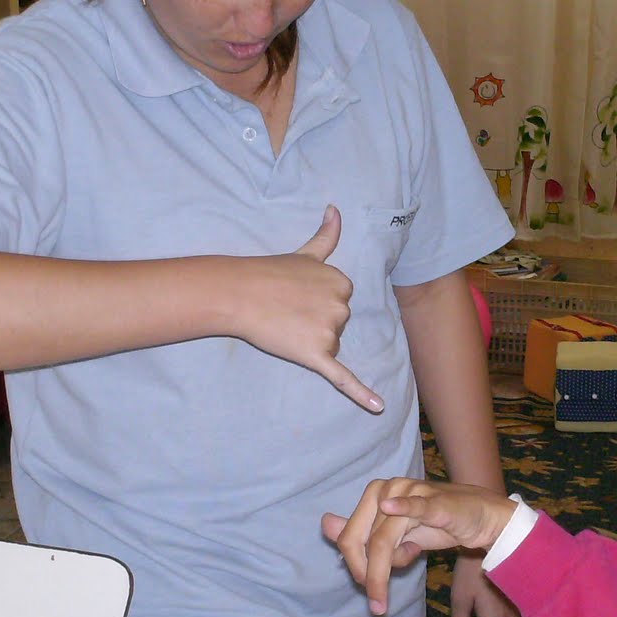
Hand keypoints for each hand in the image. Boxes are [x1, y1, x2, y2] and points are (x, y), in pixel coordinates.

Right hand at [234, 206, 382, 411]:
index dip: (317, 302)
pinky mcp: (318, 355)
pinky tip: (378, 408)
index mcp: (343, 283)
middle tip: (288, 310)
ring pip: (330, 346)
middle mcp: (342, 307)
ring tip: (285, 325)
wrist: (237, 294)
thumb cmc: (269, 273)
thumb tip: (336, 208)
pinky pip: (343, 378)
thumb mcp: (305, 252)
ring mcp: (330, 332)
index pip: (340, 301)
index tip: (297, 294)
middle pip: (337, 324)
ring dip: (311, 341)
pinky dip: (362, 394)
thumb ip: (327, 235)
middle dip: (315, 321)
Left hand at [321, 477, 518, 615]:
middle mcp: (389, 489)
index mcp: (376, 493)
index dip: (354, 565)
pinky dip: (403, 509)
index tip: (366, 588)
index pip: (350, 535)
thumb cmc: (437, 523)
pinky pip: (416, 507)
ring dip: (389, 568)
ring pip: (385, 539)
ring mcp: (413, 492)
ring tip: (402, 575)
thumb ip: (363, 532)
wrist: (482, 518)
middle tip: (376, 602)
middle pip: (365, 540)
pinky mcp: (437, 502)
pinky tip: (389, 508)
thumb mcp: (396, 532)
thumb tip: (324, 523)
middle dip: (367, 575)